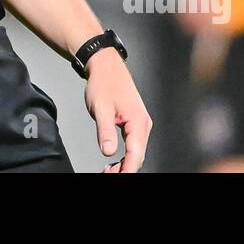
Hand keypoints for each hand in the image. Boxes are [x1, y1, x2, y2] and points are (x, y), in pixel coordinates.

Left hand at [83, 48, 152, 171]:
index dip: (127, 170)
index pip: (135, 154)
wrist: (106, 66)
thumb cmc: (104, 83)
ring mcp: (140, 123)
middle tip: (107, 175)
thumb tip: (108, 152)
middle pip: (137, 156)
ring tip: (108, 171)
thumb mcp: (100, 108)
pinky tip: (113, 161)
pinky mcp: (135, 122)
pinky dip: (124, 155)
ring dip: (124, 164)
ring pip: (136, 151)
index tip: (116, 177)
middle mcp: (143, 124)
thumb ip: (105, 131)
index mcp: (138, 122)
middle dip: (124, 169)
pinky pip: (133, 144)